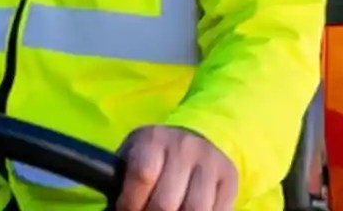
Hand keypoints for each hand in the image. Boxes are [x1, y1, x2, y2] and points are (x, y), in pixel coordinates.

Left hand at [115, 125, 236, 210]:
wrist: (196, 139)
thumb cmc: (154, 156)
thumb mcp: (133, 157)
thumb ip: (122, 181)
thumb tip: (112, 210)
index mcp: (154, 139)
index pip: (142, 175)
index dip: (131, 204)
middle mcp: (184, 147)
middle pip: (166, 201)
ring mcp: (210, 162)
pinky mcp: (229, 178)